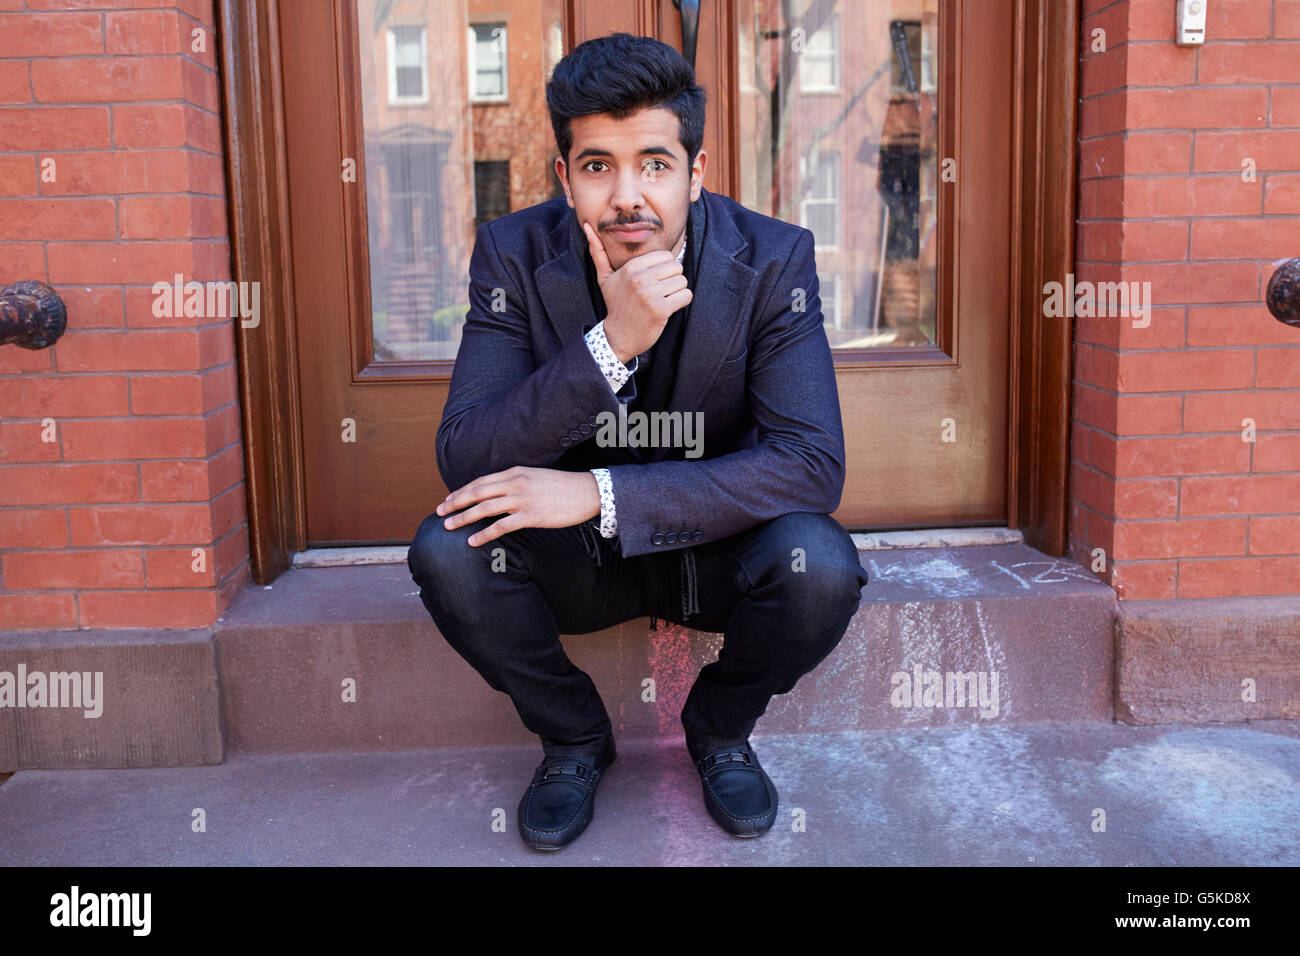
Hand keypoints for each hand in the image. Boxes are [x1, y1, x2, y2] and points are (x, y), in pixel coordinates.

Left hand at [435, 466, 600, 546]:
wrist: (588, 492)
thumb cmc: (563, 487)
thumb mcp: (536, 477)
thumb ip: (516, 483)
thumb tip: (498, 493)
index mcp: (515, 472)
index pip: (481, 481)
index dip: (461, 491)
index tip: (448, 500)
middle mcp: (516, 483)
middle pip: (477, 492)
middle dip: (455, 503)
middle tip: (439, 513)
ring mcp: (523, 499)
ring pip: (485, 508)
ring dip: (464, 518)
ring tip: (449, 526)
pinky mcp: (532, 516)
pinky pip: (501, 526)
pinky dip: (484, 534)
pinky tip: (472, 541)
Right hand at [583, 220, 691, 363]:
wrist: (618, 336)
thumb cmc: (615, 304)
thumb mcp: (604, 277)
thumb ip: (598, 252)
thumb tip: (588, 227)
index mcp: (631, 267)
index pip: (665, 255)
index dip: (664, 268)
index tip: (655, 280)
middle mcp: (640, 279)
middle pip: (676, 266)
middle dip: (673, 279)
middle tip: (662, 290)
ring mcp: (651, 295)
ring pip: (682, 281)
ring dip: (677, 291)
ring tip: (664, 299)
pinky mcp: (661, 310)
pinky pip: (686, 296)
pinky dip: (682, 302)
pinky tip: (669, 307)